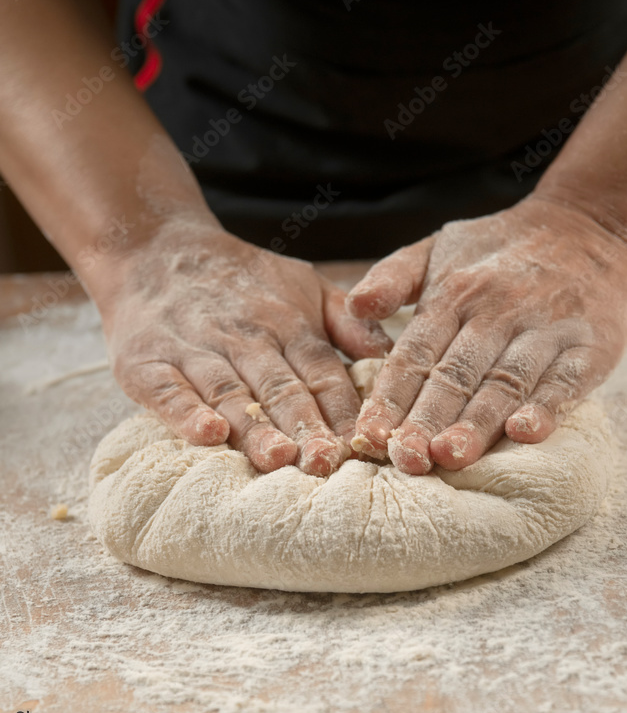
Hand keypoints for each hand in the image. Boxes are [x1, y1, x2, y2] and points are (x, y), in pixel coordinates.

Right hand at [99, 221, 391, 475]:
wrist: (153, 248)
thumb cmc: (241, 281)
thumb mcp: (304, 286)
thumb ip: (350, 323)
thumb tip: (394, 358)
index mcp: (288, 325)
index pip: (323, 373)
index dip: (345, 410)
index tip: (367, 445)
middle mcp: (245, 339)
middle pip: (281, 388)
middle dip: (307, 427)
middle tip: (328, 463)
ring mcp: (194, 351)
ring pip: (230, 393)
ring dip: (255, 427)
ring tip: (279, 457)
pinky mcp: (145, 364)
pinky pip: (168, 391)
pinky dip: (185, 413)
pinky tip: (208, 435)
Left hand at [347, 195, 626, 473]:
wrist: (594, 227)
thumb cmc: (501, 248)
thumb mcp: (440, 246)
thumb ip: (392, 276)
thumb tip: (354, 305)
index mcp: (453, 295)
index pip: (414, 353)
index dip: (390, 397)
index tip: (367, 436)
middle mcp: (497, 312)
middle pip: (455, 374)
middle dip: (427, 419)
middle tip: (404, 460)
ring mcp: (545, 330)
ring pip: (505, 382)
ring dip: (477, 422)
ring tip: (451, 456)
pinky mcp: (590, 347)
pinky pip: (565, 381)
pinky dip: (546, 406)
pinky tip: (524, 432)